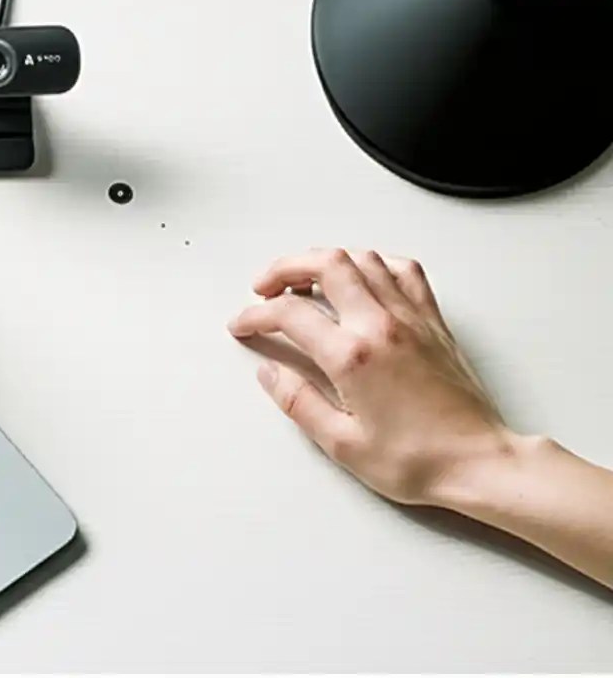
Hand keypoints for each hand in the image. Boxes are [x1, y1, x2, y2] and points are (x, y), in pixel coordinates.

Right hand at [229, 249, 519, 506]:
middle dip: (285, 268)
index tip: (243, 324)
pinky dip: (375, 264)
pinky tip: (362, 279)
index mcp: (354, 356)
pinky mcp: (433, 322)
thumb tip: (270, 373)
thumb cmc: (417, 460)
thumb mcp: (341, 443)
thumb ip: (298, 401)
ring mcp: (411, 318)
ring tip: (305, 280)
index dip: (256, 315)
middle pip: (326, 264)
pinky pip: (403, 271)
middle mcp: (382, 325)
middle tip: (265, 287)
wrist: (478, 463)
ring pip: (363, 259)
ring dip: (326, 261)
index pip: (290, 314)